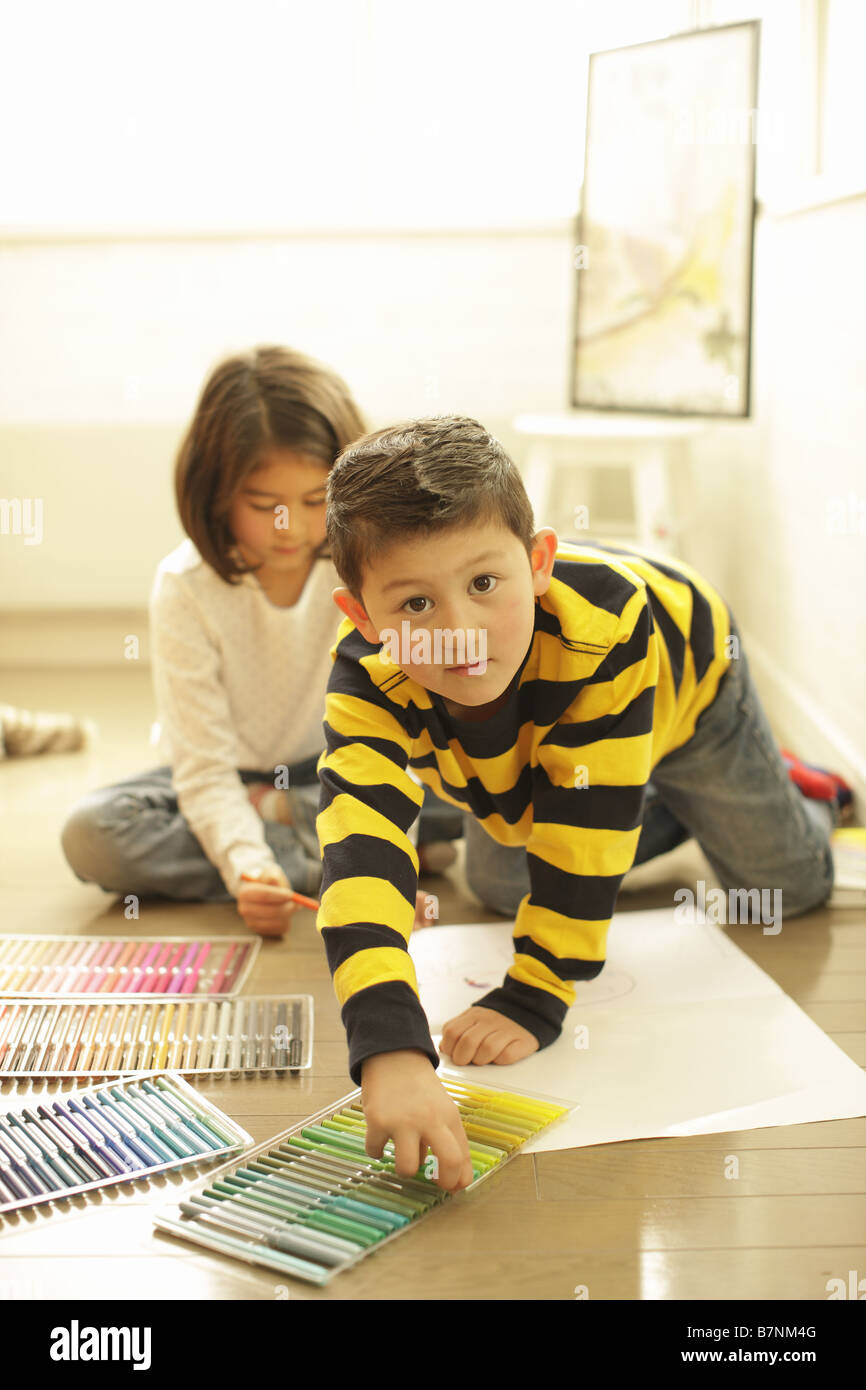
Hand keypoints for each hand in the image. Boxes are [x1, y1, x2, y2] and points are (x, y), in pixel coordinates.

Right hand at [236, 866, 299, 936]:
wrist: (266, 893)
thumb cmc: (269, 882)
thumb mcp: (271, 873)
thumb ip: (271, 875)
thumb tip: (273, 880)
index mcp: (245, 893)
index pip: (263, 895)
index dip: (278, 895)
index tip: (291, 894)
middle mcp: (244, 909)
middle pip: (269, 912)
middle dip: (286, 907)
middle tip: (296, 902)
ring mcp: (251, 922)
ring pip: (275, 922)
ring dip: (288, 915)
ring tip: (290, 905)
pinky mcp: (261, 931)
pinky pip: (279, 929)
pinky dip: (287, 922)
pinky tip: (285, 913)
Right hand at [361, 1050, 473, 1192]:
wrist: (394, 1057)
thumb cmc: (419, 1088)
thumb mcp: (441, 1109)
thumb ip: (448, 1140)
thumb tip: (455, 1180)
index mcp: (449, 1117)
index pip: (463, 1157)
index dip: (458, 1180)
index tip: (450, 1186)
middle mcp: (430, 1119)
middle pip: (449, 1161)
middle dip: (443, 1182)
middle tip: (432, 1181)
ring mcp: (403, 1121)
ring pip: (408, 1168)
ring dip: (404, 1169)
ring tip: (401, 1155)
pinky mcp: (378, 1120)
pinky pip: (375, 1152)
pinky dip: (376, 1150)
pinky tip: (380, 1139)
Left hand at [440, 1006, 538, 1066]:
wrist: (528, 1008)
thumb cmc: (496, 1020)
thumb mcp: (473, 1019)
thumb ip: (457, 1031)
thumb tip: (444, 1048)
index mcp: (473, 1015)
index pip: (451, 1031)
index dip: (449, 1047)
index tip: (454, 1053)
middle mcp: (489, 1020)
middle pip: (467, 1042)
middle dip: (463, 1058)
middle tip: (467, 1061)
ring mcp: (506, 1030)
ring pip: (486, 1050)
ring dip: (482, 1060)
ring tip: (484, 1058)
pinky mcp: (522, 1040)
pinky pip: (507, 1056)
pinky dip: (500, 1060)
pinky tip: (500, 1056)